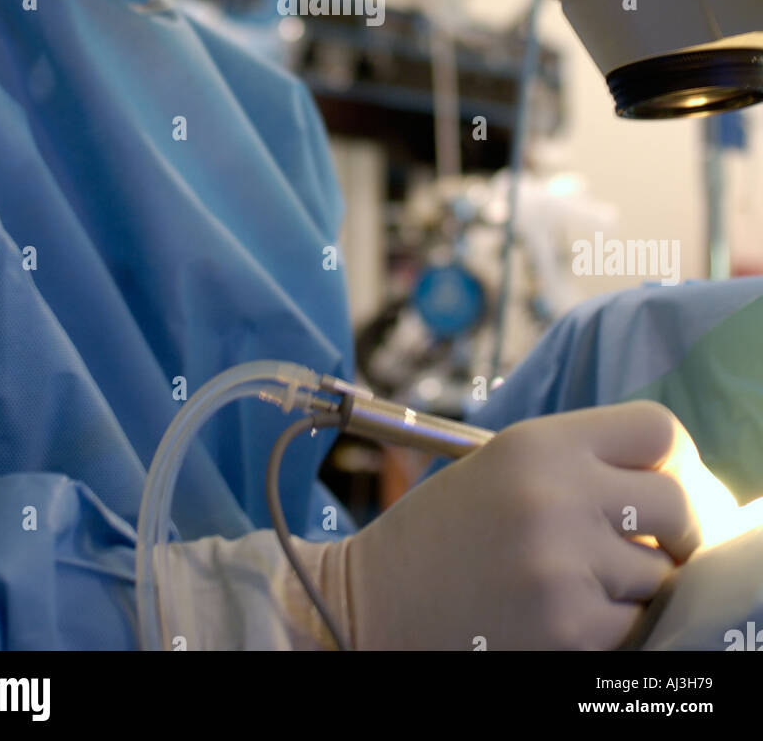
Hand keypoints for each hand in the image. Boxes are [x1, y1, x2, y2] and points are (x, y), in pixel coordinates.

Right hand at [338, 400, 700, 650]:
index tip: (667, 485)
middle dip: (673, 530)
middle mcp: (558, 494)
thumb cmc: (444, 534)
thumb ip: (583, 460)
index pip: (659, 430)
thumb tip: (683, 487)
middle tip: (647, 546)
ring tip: (579, 581)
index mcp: (539, 442)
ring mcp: (566, 566)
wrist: (375, 602)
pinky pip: (636, 627)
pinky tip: (565, 612)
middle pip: (678, 502)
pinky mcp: (569, 629)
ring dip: (636, 584)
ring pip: (662, 573)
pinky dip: (613, 626)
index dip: (676, 461)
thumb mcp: (504, 464)